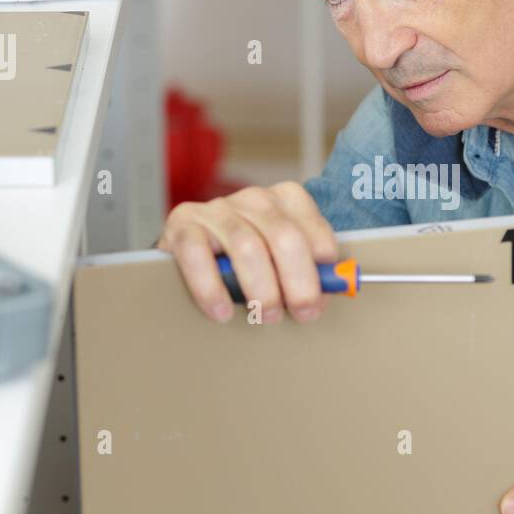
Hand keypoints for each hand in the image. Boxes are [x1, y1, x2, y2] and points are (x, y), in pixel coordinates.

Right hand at [156, 182, 337, 323]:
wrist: (190, 251)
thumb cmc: (246, 263)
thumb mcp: (280, 261)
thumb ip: (306, 270)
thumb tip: (331, 292)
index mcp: (287, 200)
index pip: (316, 231)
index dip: (321, 270)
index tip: (321, 301)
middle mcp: (254, 198)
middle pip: (285, 237)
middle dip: (298, 282)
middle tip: (301, 313)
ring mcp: (217, 207)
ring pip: (246, 246)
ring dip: (260, 288)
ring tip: (264, 316)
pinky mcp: (183, 223)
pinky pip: (198, 254)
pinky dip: (211, 288)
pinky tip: (222, 311)